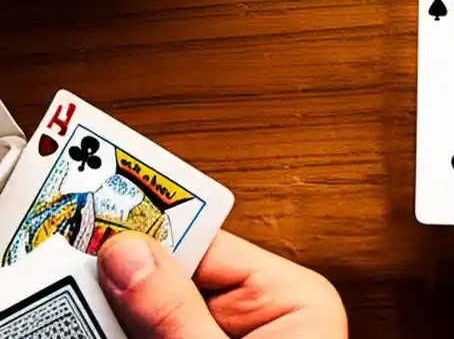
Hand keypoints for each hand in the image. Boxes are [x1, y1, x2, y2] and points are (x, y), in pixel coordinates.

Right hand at [97, 230, 347, 337]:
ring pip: (153, 310)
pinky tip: (95, 324)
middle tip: (68, 268)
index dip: (146, 229)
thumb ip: (175, 314)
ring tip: (78, 306)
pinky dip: (126, 330)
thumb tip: (129, 255)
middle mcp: (266, 314)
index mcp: (295, 298)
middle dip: (122, 277)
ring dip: (116, 311)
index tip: (90, 218)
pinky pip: (156, 333)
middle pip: (173, 278)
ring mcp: (232, 337)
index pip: (206, 243)